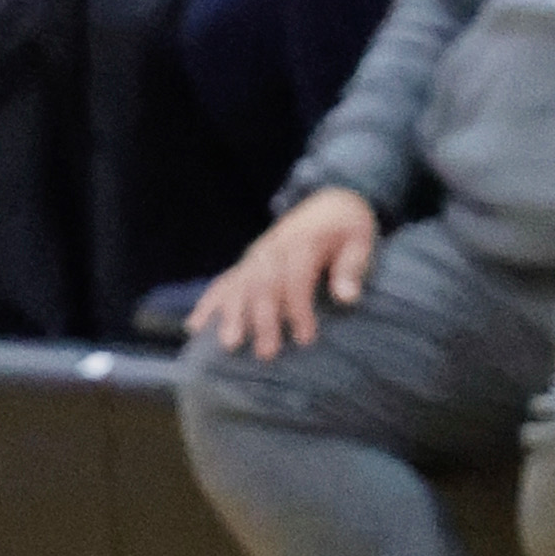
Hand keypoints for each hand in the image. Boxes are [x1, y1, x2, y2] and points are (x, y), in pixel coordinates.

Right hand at [189, 186, 378, 356]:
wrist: (328, 202)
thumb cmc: (347, 227)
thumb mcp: (360, 238)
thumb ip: (352, 266)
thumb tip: (347, 297)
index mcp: (302, 241)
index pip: (296, 277)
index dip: (298, 308)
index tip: (305, 338)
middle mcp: (273, 248)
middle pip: (263, 284)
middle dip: (263, 319)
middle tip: (266, 353)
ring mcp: (256, 256)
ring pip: (239, 284)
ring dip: (232, 314)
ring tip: (229, 344)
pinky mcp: (246, 263)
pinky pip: (222, 282)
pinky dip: (207, 303)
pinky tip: (194, 328)